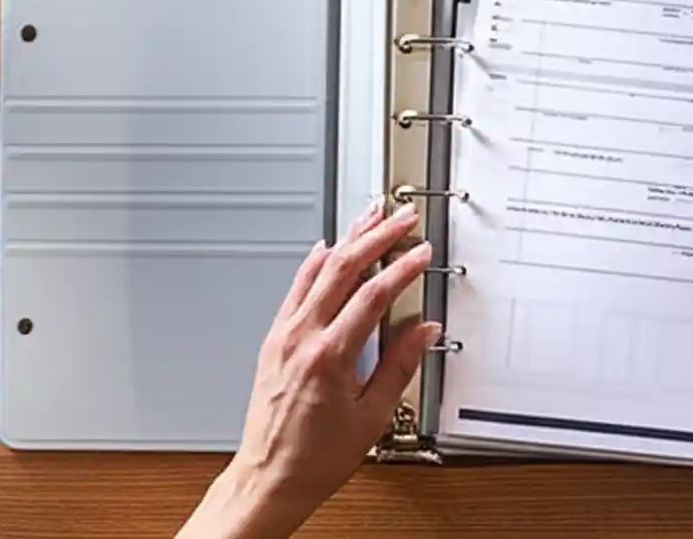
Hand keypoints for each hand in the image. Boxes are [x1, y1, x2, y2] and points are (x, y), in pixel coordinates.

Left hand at [177, 200, 439, 538]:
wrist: (270, 477)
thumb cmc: (315, 457)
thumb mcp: (372, 417)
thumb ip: (400, 366)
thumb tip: (422, 332)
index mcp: (329, 357)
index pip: (372, 295)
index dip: (402, 268)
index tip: (420, 253)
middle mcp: (300, 338)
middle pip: (342, 268)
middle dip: (375, 235)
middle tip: (400, 217)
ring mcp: (283, 336)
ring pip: (316, 270)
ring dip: (346, 238)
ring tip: (368, 215)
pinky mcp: (274, 340)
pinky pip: (296, 288)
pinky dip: (315, 262)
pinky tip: (326, 249)